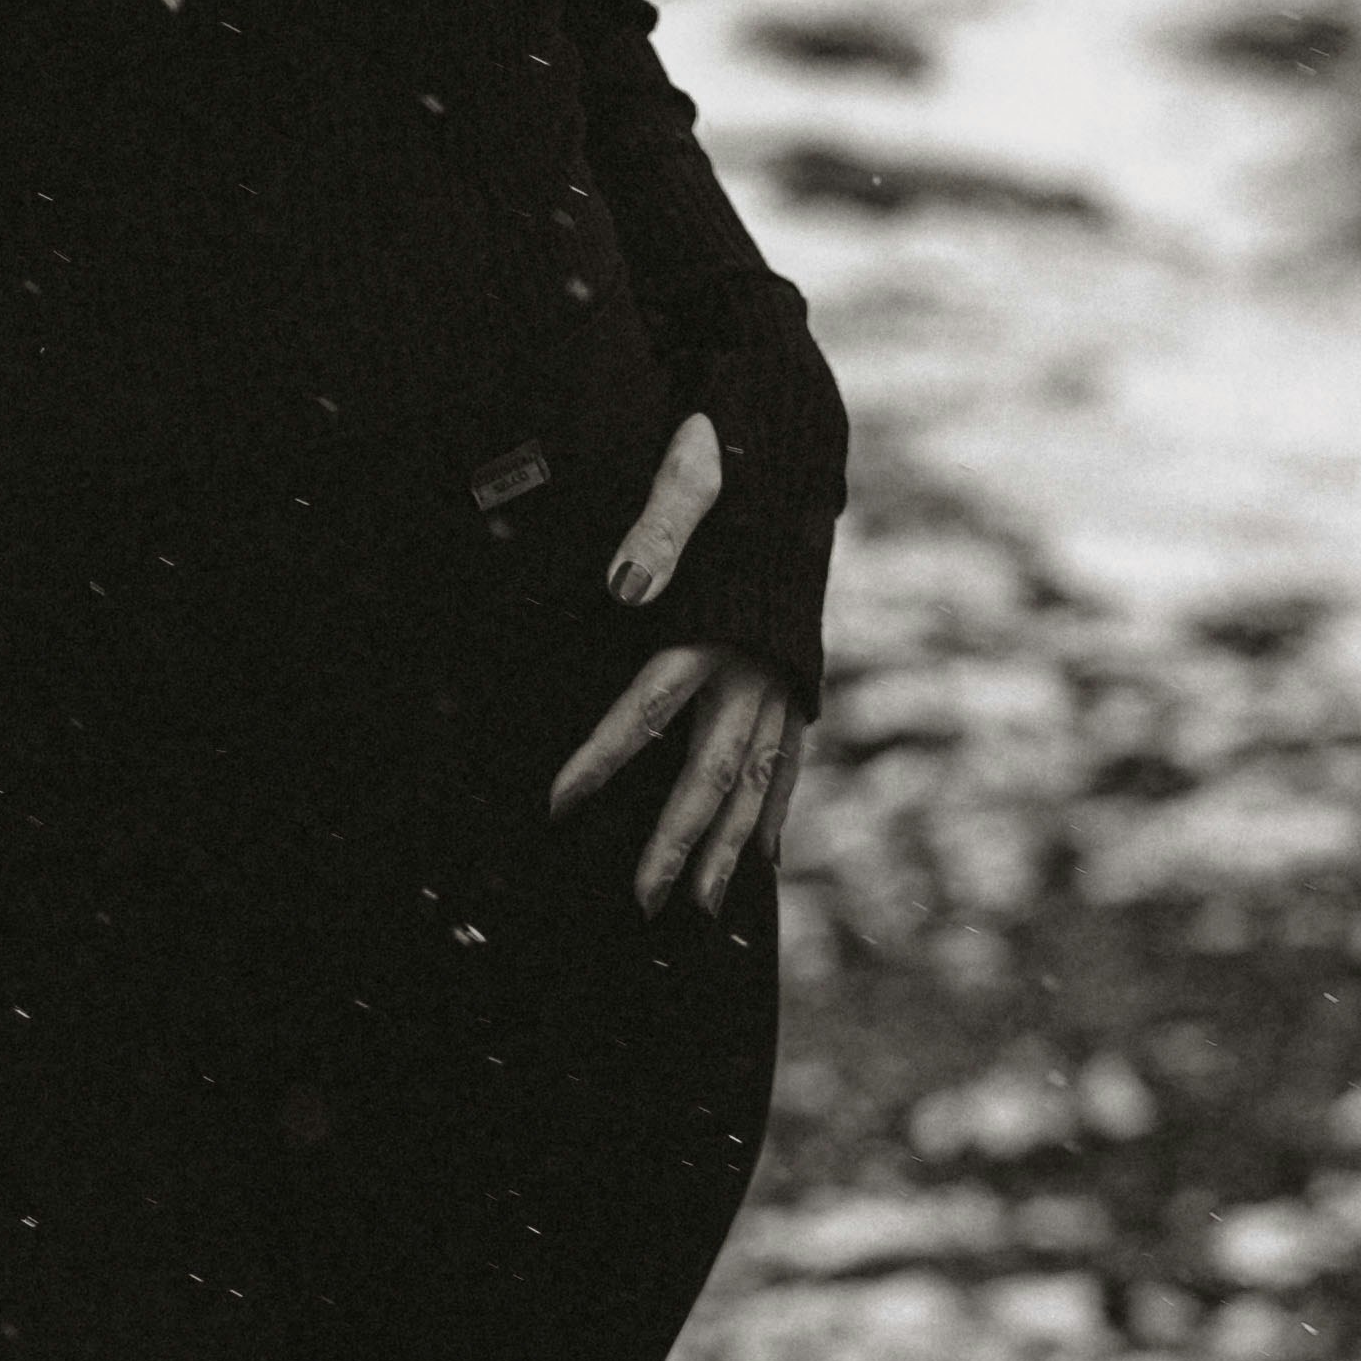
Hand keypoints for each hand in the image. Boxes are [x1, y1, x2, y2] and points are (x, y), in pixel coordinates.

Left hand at [545, 408, 807, 923]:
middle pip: (712, 771)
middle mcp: (758, 666)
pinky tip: (760, 860)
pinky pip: (789, 760)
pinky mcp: (801, 681)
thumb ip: (659, 526)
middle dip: (678, 842)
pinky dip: (774, 812)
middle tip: (643, 905)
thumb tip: (623, 588)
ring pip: (758, 780)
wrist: (805, 451)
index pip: (649, 706)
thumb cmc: (733, 458)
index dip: (602, 757)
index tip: (555, 804)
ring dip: (728, 848)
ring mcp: (786, 679)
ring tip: (700, 908)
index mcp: (717, 625)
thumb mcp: (694, 472)